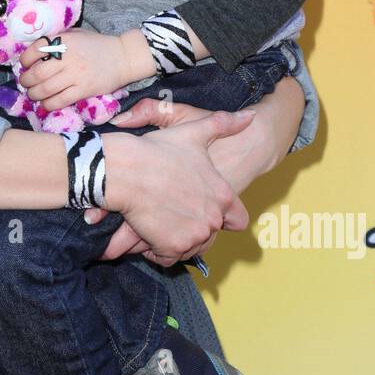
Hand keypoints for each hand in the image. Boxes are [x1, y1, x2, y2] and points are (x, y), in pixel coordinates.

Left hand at [18, 29, 132, 108]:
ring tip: (34, 94)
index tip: (24, 65)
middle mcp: (68, 57)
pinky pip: (60, 100)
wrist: (123, 57)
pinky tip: (46, 104)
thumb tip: (35, 49)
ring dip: (35, 94)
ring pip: (46, 89)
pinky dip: (49, 104)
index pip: (35, 50)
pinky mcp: (84, 90)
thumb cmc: (97, 45)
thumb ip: (58, 39)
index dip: (25, 60)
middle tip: (26, 83)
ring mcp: (76, 75)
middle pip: (37, 73)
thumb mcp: (76, 34)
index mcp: (64, 41)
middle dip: (26, 81)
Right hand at [90, 106, 255, 266]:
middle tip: (171, 213)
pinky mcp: (172, 248)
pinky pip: (169, 257)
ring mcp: (194, 236)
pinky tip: (148, 233)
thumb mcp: (193, 131)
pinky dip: (158, 250)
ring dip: (176, 239)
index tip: (203, 211)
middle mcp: (213, 219)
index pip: (238, 221)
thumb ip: (224, 125)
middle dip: (192, 228)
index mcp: (223, 195)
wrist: (123, 170)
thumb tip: (251, 116)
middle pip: (210, 236)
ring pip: (190, 248)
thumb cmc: (156, 150)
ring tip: (158, 221)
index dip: (223, 217)